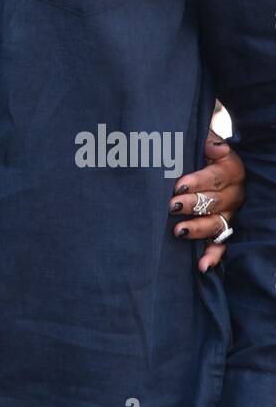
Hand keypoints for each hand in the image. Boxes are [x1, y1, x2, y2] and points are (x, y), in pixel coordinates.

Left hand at [169, 132, 243, 272]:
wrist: (212, 164)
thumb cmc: (202, 152)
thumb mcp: (205, 140)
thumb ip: (208, 142)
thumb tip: (212, 146)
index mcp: (233, 170)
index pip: (216, 177)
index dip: (197, 181)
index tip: (178, 184)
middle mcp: (235, 194)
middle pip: (214, 201)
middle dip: (192, 204)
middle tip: (171, 206)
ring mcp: (231, 214)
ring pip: (217, 224)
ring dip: (198, 229)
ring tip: (178, 231)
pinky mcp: (226, 230)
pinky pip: (222, 245)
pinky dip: (213, 256)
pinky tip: (202, 266)